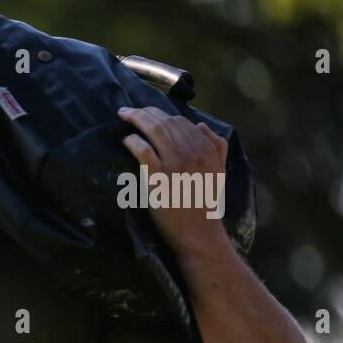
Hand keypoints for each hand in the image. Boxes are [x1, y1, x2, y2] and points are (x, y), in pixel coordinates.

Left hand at [118, 106, 230, 257]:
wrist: (199, 232)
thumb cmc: (205, 203)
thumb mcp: (219, 171)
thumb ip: (217, 146)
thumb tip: (200, 124)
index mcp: (207, 149)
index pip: (181, 121)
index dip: (161, 114)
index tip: (146, 112)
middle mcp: (193, 152)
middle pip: (165, 122)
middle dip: (144, 112)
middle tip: (127, 111)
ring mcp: (175, 164)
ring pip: (154, 131)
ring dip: (136, 120)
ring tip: (123, 116)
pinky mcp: (159, 178)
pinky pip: (144, 151)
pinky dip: (134, 142)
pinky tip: (126, 139)